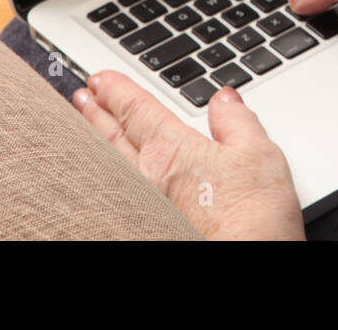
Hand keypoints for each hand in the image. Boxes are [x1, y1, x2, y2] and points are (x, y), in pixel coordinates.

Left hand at [73, 71, 304, 239]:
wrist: (244, 258)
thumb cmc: (252, 214)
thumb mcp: (257, 153)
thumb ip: (237, 121)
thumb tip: (225, 100)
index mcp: (173, 150)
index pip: (136, 110)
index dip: (116, 90)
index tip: (101, 79)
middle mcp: (150, 177)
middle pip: (113, 136)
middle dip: (96, 113)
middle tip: (81, 95)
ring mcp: (145, 205)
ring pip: (109, 165)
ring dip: (93, 142)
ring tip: (80, 127)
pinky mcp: (148, 227)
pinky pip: (115, 193)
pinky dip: (103, 177)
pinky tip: (103, 178)